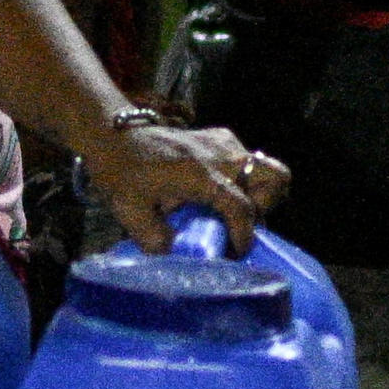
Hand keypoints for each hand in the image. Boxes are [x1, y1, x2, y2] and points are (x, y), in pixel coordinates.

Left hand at [86, 118, 283, 249]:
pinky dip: (241, 178)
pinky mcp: (218, 137)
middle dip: (266, 205)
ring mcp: (222, 142)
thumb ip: (156, 240)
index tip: (234, 253)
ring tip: (229, 209)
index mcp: (202, 175)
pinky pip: (245, 159)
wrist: (113, 132)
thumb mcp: (132, 212)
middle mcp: (221, 155)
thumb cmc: (121, 171)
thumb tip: (178, 256)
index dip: (243, 236)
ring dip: (257, 192)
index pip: (242, 208)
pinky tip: (215, 191)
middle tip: (240, 221)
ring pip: (265, 167)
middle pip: (275, 177)